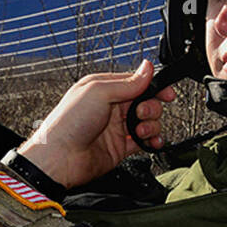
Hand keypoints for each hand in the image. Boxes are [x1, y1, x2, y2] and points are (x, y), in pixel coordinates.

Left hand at [18, 60, 176, 188]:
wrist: (60, 158)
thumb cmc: (68, 123)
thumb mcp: (98, 92)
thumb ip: (127, 82)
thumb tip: (147, 68)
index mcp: (104, 89)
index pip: (136, 83)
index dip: (153, 87)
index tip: (166, 93)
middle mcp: (111, 107)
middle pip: (145, 102)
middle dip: (151, 107)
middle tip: (142, 113)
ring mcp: (116, 128)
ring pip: (147, 122)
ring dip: (151, 125)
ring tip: (140, 131)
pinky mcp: (120, 147)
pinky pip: (144, 142)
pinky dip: (152, 141)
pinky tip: (152, 142)